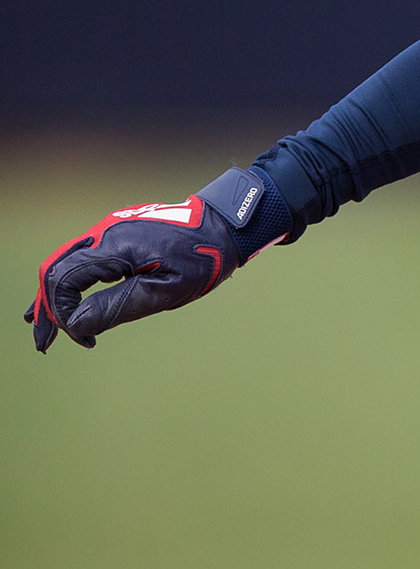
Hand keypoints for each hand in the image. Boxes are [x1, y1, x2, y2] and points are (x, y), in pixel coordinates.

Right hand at [25, 186, 251, 352]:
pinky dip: (72, 280)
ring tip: (45, 328)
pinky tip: (67, 300)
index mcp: (115, 246)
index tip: (81, 338)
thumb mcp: (166, 290)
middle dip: (49, 308)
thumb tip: (76, 325)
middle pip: (57, 271)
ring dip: (56, 295)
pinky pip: (84, 256)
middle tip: (44, 343)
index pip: (65, 280)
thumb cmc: (203, 258)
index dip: (62, 312)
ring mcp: (111, 229)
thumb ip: (119, 306)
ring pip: (68, 262)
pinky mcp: (119, 233)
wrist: (225, 225)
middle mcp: (105, 232)